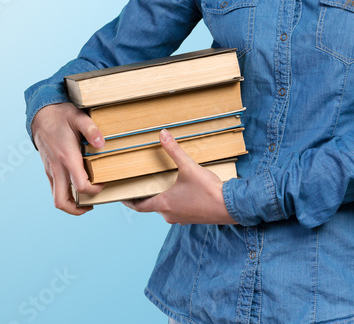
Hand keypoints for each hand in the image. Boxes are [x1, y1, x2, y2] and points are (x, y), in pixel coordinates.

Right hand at [30, 102, 105, 215]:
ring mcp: (51, 170)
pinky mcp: (48, 168)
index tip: (103, 183)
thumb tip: (102, 144)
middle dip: (77, 210)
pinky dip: (64, 194)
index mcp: (67, 157)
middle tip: (91, 205)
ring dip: (70, 204)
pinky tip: (75, 187)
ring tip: (85, 200)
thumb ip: (91, 130)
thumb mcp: (78, 117)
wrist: (40, 114)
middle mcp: (57, 167)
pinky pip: (54, 188)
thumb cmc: (61, 115)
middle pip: (61, 201)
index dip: (94, 190)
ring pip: (56, 197)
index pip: (80, 186)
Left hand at [123, 130, 237, 224]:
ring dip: (160, 198)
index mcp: (164, 204)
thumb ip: (174, 151)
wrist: (231, 207)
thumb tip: (163, 134)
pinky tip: (179, 190)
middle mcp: (170, 214)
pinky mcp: (192, 217)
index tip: (121, 195)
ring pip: (165, 208)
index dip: (129, 200)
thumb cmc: (208, 191)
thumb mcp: (189, 167)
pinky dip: (173, 201)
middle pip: (151, 206)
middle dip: (145, 195)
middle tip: (140, 183)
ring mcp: (181, 218)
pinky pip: (177, 210)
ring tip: (158, 184)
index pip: (139, 206)